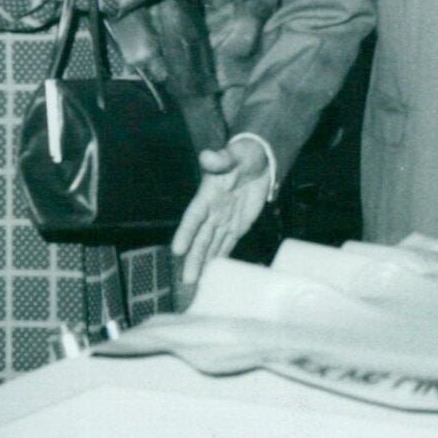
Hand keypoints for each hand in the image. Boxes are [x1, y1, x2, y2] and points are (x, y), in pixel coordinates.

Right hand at [172, 137, 275, 285]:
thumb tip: (208, 156)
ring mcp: (224, 220)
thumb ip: (222, 158)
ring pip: (212, 245)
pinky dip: (220, 258)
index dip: (186, 232)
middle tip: (187, 279)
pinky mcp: (238, 226)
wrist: (260, 160)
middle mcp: (212, 211)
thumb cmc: (244, 154)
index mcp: (208, 195)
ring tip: (194, 283)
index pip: (194, 216)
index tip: (177, 250)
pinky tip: (214, 272)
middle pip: (201, 238)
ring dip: (204, 263)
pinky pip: (227, 244)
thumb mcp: (235, 154)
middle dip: (194, 258)